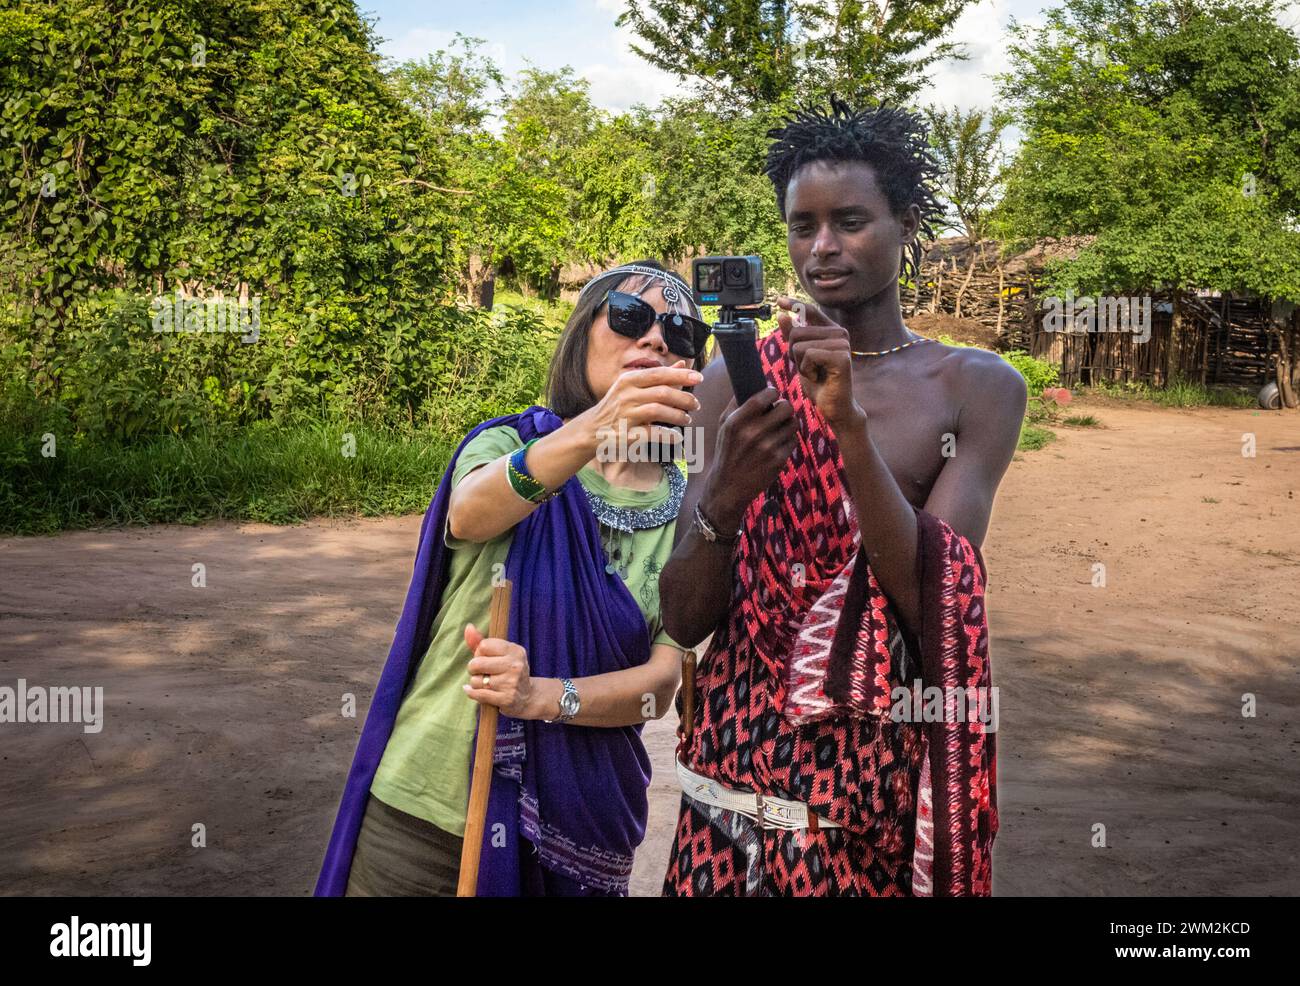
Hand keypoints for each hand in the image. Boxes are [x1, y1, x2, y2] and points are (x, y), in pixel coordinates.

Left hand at [462, 622, 535, 717]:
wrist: (528, 696)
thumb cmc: (508, 671)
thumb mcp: (499, 654)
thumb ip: (480, 641)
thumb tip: (468, 627)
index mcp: (515, 650)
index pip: (483, 646)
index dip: (479, 653)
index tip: (486, 658)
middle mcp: (515, 665)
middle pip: (477, 663)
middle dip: (474, 669)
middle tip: (482, 672)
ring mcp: (511, 683)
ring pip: (476, 681)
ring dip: (475, 683)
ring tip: (485, 683)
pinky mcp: (506, 699)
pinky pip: (478, 694)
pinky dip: (471, 693)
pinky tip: (472, 691)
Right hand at [576, 361, 702, 450]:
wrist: (591, 429)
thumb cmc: (617, 406)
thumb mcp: (633, 387)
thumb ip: (659, 377)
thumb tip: (683, 365)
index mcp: (629, 380)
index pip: (659, 374)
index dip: (680, 375)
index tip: (699, 378)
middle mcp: (625, 395)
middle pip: (661, 392)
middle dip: (684, 398)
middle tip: (696, 404)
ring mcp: (624, 415)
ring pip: (657, 411)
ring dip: (678, 416)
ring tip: (687, 420)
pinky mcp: (624, 435)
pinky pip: (651, 433)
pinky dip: (667, 435)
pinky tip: (677, 437)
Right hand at [700, 386, 798, 531]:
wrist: (729, 487)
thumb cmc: (727, 452)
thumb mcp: (723, 427)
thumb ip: (736, 405)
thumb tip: (749, 384)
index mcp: (737, 422)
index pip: (764, 396)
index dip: (773, 392)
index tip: (772, 395)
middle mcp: (753, 433)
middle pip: (786, 407)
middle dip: (784, 407)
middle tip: (779, 412)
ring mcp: (768, 447)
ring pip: (793, 423)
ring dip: (788, 423)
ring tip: (779, 427)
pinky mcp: (778, 460)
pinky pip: (793, 440)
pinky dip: (788, 439)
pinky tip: (778, 443)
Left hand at [776, 295, 863, 427]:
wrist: (833, 406)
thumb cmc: (818, 382)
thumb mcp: (800, 357)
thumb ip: (792, 336)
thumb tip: (782, 314)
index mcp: (831, 330)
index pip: (810, 310)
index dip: (794, 304)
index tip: (778, 301)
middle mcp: (840, 333)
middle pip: (797, 332)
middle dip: (794, 354)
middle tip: (809, 368)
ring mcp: (843, 344)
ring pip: (800, 345)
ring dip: (801, 364)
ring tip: (815, 373)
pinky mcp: (842, 357)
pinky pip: (809, 355)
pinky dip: (807, 370)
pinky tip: (819, 378)